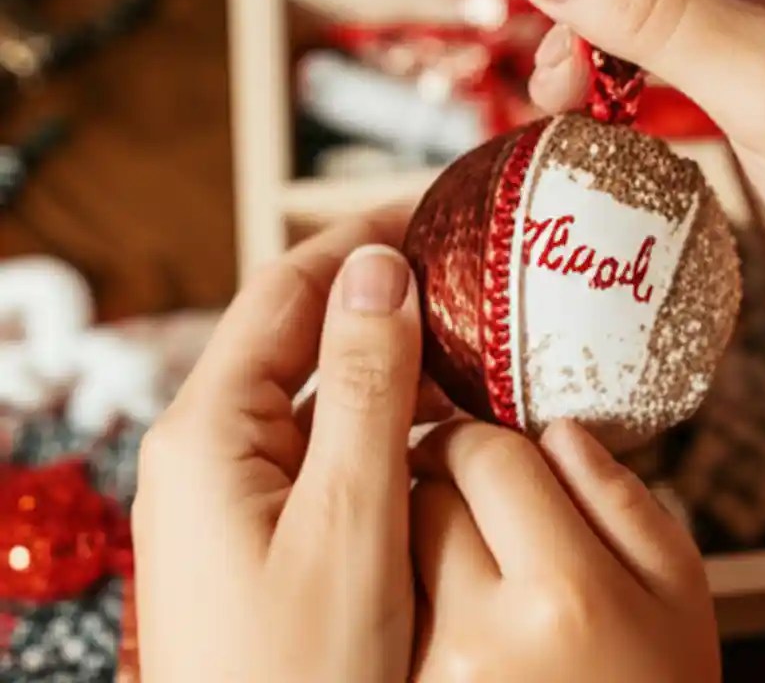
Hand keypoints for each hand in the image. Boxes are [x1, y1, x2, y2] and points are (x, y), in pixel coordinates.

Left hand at [132, 209, 448, 681]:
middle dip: (384, 297)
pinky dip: (385, 429)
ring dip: (393, 366)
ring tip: (477, 341)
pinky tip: (445, 430)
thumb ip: (363, 391)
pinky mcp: (264, 539)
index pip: (286, 293)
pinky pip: (327, 455)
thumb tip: (377, 269)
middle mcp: (209, 455)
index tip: (436, 208)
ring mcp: (235, 500)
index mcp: (207, 433)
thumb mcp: (348, 521)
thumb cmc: (298, 672)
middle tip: (473, 272)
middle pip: (299, 339)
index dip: (360, 239)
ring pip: (319, 400)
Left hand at [408, 419, 718, 681]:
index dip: (485, 433)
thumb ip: (623, 501)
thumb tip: (558, 433)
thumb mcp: (679, 594)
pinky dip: (402, 589)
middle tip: (471, 492)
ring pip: (391, 550)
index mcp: (564, 590)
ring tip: (460, 551)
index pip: (487, 455)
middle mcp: (481, 636)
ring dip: (414, 530)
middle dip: (443, 476)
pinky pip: (383, 609)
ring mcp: (432, 677)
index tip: (493, 447)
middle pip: (424, 495)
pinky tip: (442, 603)